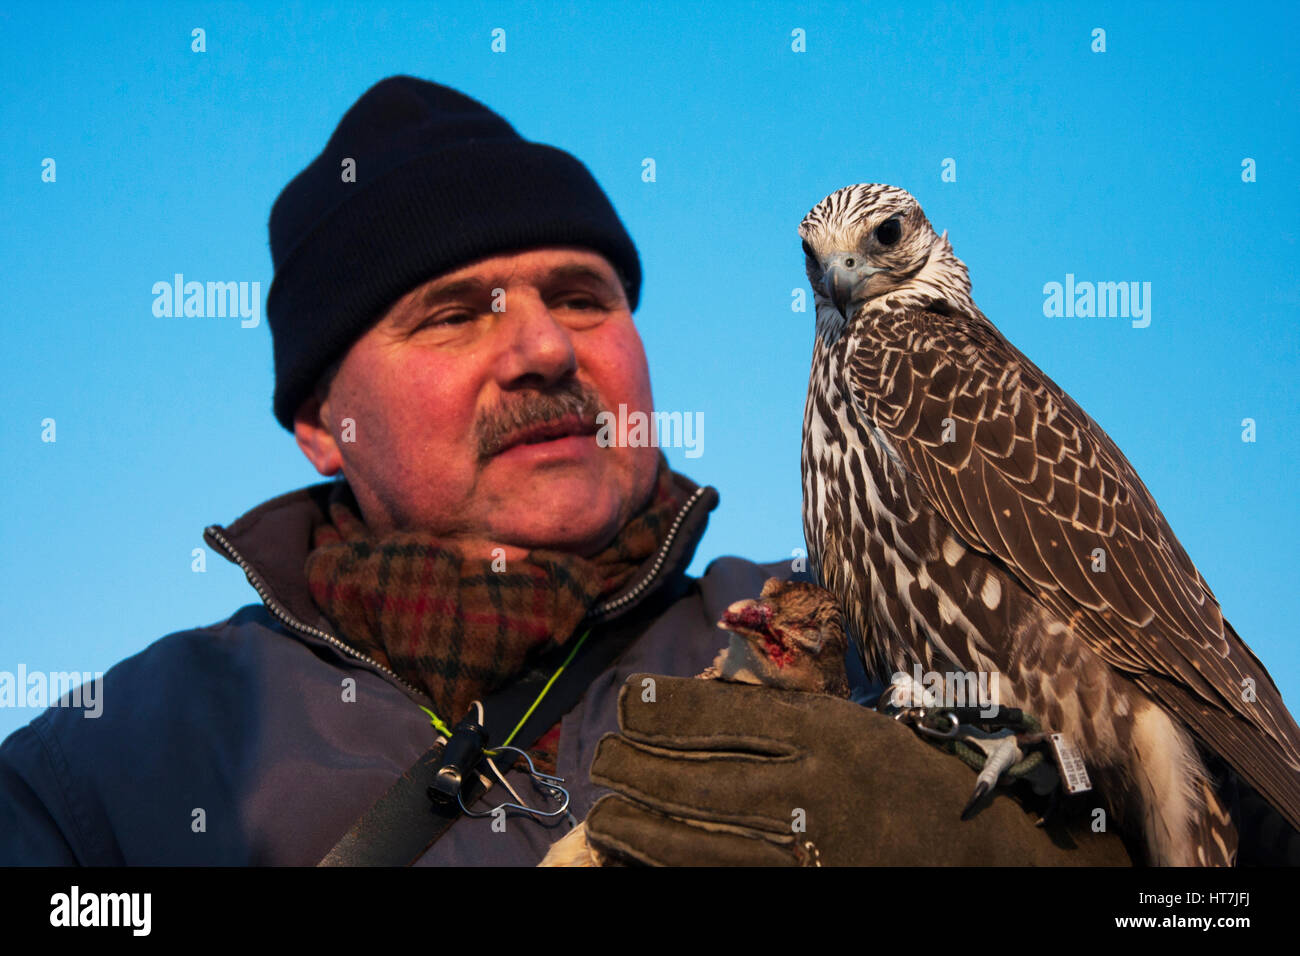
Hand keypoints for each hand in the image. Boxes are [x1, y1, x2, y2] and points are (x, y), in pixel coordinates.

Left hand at [585, 674, 1134, 865]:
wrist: (987, 859)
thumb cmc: (917, 782)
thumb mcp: (860, 728)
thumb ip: (791, 718)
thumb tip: (708, 703)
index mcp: (830, 732)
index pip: (722, 713)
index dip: (662, 708)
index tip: (626, 702)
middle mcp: (816, 787)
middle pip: (700, 776)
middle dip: (638, 769)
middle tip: (600, 762)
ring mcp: (812, 848)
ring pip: (701, 837)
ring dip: (642, 826)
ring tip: (604, 815)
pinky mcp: (808, 891)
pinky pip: (728, 879)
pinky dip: (680, 871)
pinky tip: (645, 862)